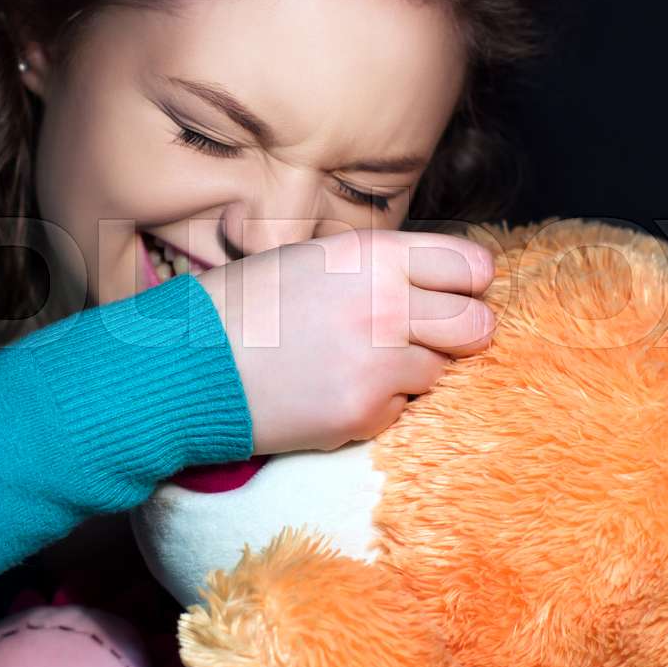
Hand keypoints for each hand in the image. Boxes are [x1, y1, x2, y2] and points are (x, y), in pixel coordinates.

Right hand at [195, 228, 495, 455]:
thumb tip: (430, 280)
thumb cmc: (244, 306)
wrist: (189, 362)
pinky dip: (376, 407)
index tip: (455, 296)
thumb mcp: (312, 258)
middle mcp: (385, 303)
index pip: (472, 266)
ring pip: (440, 372)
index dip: (469, 285)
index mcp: (374, 255)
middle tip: (428, 340)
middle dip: (460, 334)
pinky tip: (332, 391)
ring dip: (412, 373)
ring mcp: (378, 361)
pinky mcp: (364, 411)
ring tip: (359, 365)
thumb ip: (375, 267)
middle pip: (477, 325)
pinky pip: (400, 410)